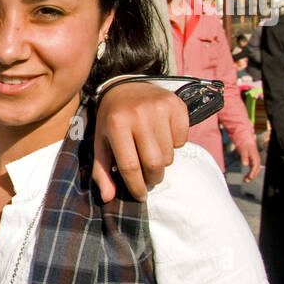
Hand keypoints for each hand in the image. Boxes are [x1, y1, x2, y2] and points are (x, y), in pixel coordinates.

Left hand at [93, 82, 188, 201]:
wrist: (125, 86)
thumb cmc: (111, 121)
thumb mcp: (101, 143)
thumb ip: (102, 171)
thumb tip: (108, 198)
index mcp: (116, 124)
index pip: (130, 166)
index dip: (136, 186)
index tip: (140, 196)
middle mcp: (138, 114)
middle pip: (153, 162)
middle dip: (152, 177)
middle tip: (149, 176)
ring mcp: (159, 108)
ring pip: (169, 155)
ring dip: (163, 162)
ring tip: (153, 154)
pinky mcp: (176, 105)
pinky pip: (182, 139)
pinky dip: (175, 145)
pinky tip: (163, 137)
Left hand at [235, 136, 261, 182]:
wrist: (246, 140)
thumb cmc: (245, 145)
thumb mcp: (243, 151)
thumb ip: (244, 157)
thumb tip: (245, 164)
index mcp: (255, 157)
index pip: (255, 167)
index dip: (253, 173)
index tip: (250, 177)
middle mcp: (256, 160)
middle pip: (256, 170)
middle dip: (252, 176)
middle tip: (246, 181)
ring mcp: (255, 161)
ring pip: (255, 170)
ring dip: (251, 176)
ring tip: (245, 181)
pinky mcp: (252, 162)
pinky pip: (252, 169)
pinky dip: (250, 174)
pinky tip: (246, 177)